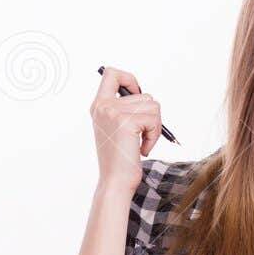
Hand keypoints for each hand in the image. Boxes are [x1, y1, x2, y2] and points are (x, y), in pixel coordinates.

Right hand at [92, 67, 161, 192]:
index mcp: (99, 106)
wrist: (115, 181)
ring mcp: (113, 112)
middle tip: (142, 136)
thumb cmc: (120, 158)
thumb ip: (124, 110)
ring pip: (153, 106)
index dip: (129, 79)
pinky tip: (143, 149)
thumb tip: (145, 96)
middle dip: (151, 116)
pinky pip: (154, 119)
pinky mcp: (126, 121)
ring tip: (141, 143)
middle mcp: (103, 106)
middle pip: (145, 95)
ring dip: (154, 127)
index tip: (136, 95)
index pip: (112, 74)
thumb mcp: (116, 128)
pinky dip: (154, 136)